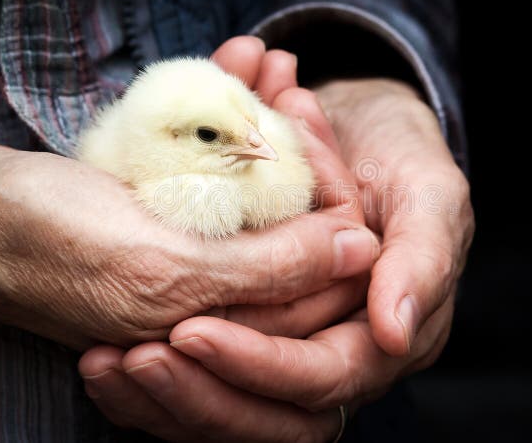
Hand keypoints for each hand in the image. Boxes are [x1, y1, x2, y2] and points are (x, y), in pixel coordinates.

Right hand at [0, 41, 379, 350]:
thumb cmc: (48, 245)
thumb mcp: (167, 267)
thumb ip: (271, 269)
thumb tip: (363, 253)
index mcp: (224, 327)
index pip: (316, 272)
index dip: (331, 199)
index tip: (320, 131)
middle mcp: (212, 297)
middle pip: (289, 220)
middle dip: (295, 146)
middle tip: (290, 83)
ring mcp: (187, 252)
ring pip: (254, 185)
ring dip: (262, 116)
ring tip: (261, 59)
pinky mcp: (162, 216)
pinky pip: (213, 164)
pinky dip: (223, 114)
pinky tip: (232, 67)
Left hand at [78, 42, 472, 441]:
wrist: (360, 124)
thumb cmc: (404, 155)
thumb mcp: (428, 196)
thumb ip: (421, 260)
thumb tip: (395, 334)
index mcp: (385, 335)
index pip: (318, 378)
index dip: (259, 364)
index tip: (192, 332)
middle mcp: (335, 347)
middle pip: (261, 407)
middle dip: (196, 388)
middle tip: (131, 360)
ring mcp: (290, 336)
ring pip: (225, 399)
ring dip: (164, 391)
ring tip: (104, 364)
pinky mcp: (253, 321)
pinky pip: (202, 370)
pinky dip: (153, 376)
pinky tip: (102, 363)